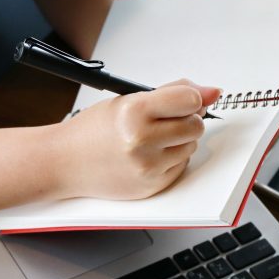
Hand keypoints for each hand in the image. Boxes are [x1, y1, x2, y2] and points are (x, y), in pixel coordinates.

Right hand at [55, 80, 219, 199]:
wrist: (66, 162)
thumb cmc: (94, 130)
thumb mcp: (127, 100)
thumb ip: (172, 92)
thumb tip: (212, 92)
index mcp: (134, 112)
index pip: (190, 100)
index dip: (189, 99)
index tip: (181, 101)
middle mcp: (142, 140)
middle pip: (195, 125)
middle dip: (185, 120)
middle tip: (162, 121)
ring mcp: (148, 167)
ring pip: (191, 146)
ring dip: (179, 140)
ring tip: (151, 139)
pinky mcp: (152, 186)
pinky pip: (181, 166)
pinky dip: (171, 159)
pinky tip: (149, 156)